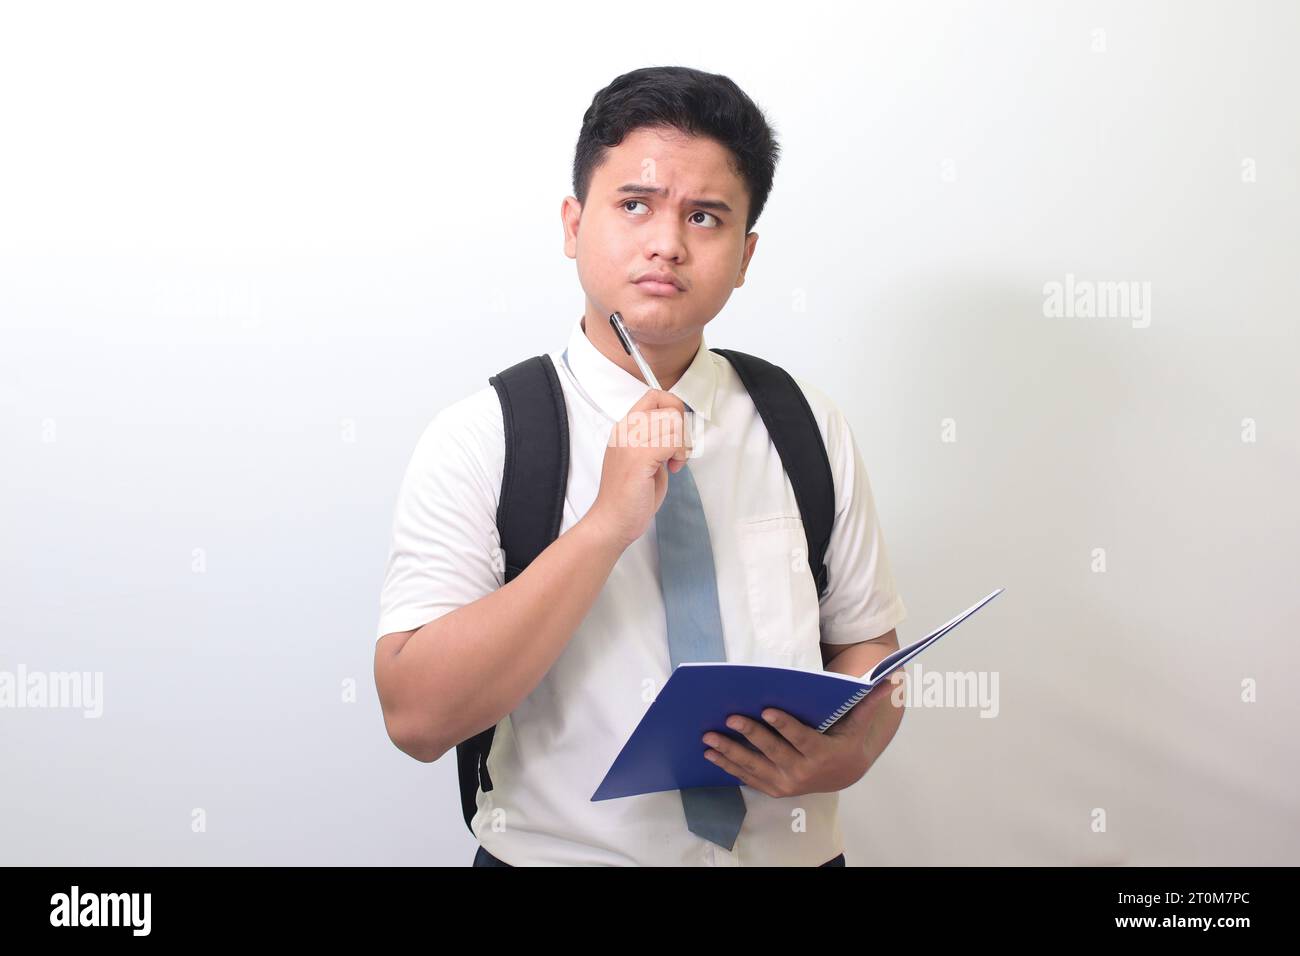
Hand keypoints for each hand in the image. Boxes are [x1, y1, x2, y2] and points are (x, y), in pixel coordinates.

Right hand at [585, 388, 691, 549]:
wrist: (612, 521)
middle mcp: (626, 430)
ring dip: (682, 444)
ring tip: (672, 462)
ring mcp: (631, 442)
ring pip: (674, 423)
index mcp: (625, 428)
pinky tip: (672, 468)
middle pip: (669, 408)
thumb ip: (656, 438)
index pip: (654, 396)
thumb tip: (679, 426)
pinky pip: (673, 442)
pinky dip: (679, 455)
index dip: (673, 409)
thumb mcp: (643, 456)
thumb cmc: (629, 495)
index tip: (676, 431)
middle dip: (683, 430)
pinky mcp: (639, 457)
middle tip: (676, 452)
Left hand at [699, 677, 902, 797]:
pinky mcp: (773, 788)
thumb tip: (888, 679)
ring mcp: (785, 783)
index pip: (800, 738)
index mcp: (820, 753)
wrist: (843, 774)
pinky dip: (728, 766)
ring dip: (729, 752)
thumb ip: (868, 702)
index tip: (766, 710)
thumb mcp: (858, 723)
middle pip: (772, 752)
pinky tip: (711, 753)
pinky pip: (748, 777)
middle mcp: (802, 772)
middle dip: (750, 734)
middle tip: (729, 717)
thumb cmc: (847, 741)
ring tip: (708, 738)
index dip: (783, 725)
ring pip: (754, 767)